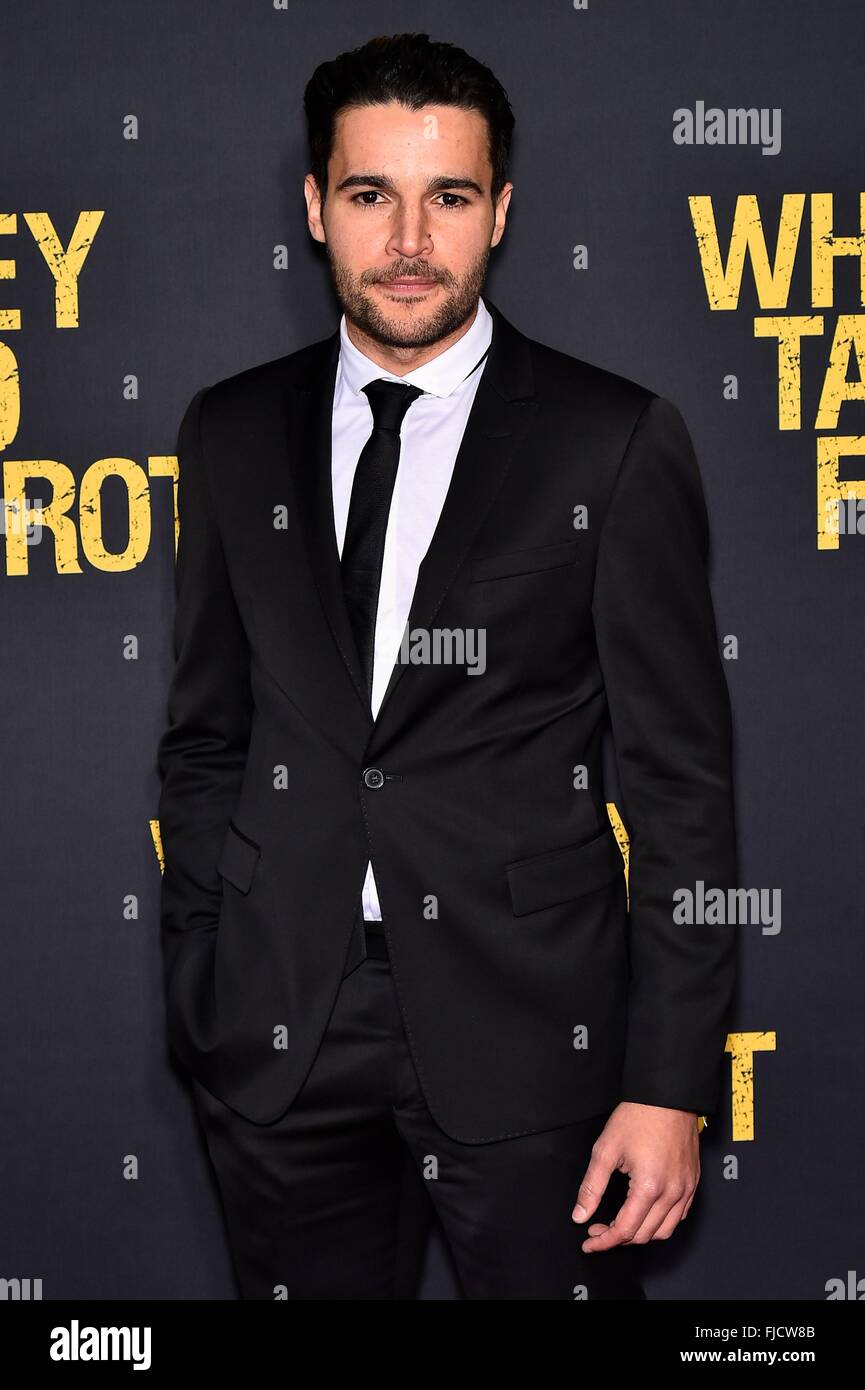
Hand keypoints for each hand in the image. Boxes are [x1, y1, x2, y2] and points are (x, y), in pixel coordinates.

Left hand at [571, 1101, 699, 1250]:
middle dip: (617, 1238)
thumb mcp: (605, 1149)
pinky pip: (679, 1216)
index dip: (604, 1241)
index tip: (589, 1242)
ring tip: (619, 1224)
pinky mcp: (693, 1182)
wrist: (667, 1095)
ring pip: (664, 1231)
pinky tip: (644, 1213)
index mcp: (649, 1187)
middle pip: (644, 1235)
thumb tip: (580, 1214)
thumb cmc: (638, 1116)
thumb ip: (592, 1186)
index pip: (624, 1230)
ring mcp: (686, 1188)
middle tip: (597, 1228)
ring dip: (640, 1233)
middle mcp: (672, 1192)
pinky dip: (660, 1223)